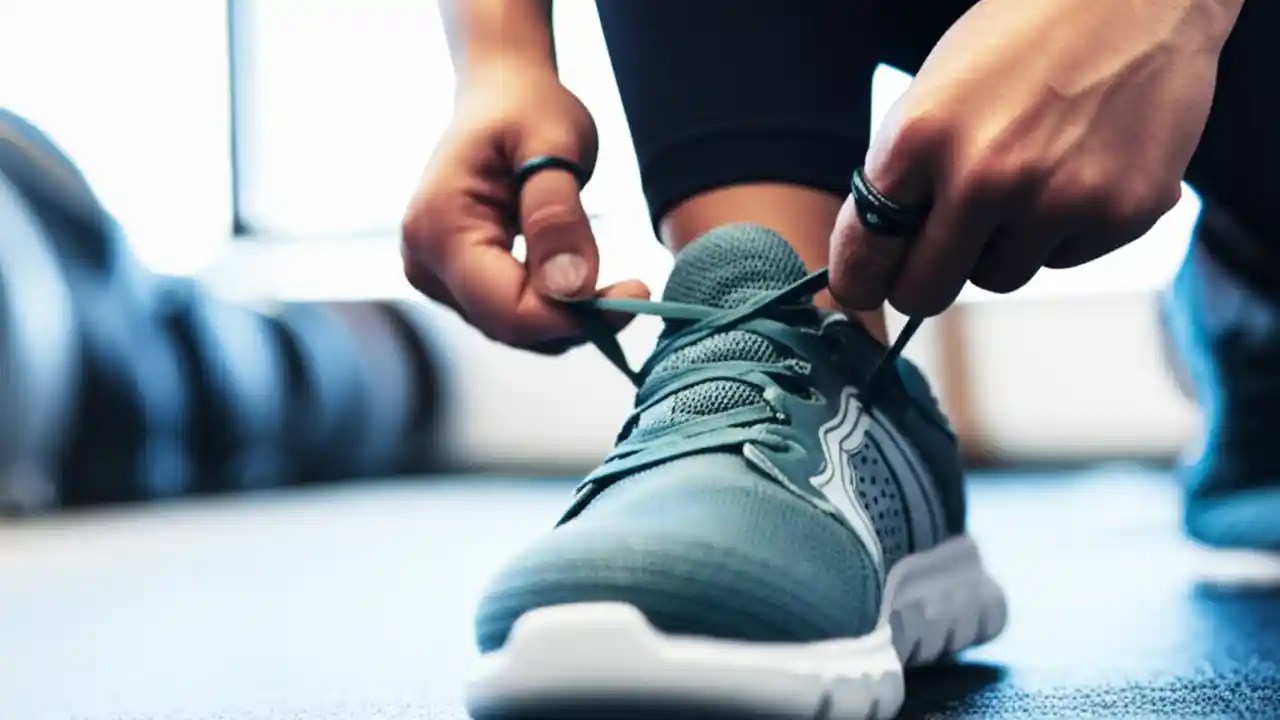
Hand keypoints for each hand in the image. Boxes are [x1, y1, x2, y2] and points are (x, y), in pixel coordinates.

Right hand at [402, 63, 648, 349]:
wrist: (499, 94)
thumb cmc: (527, 108)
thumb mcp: (554, 146)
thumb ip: (558, 217)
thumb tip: (571, 289)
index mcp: (440, 228)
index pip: (510, 310)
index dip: (576, 317)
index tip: (637, 294)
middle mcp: (425, 262)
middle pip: (510, 327)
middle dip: (575, 319)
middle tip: (633, 290)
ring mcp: (434, 274)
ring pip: (512, 328)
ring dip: (567, 316)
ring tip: (611, 282)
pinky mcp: (454, 280)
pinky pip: (509, 313)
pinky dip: (552, 306)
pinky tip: (580, 277)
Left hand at [830, 0, 1242, 315]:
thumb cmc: (1021, 40)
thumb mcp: (934, 96)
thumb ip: (906, 177)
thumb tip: (885, 260)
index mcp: (919, 140)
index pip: (864, 255)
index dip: (860, 281)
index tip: (865, 290)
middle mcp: (986, 177)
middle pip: (926, 291)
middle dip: (924, 281)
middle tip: (938, 259)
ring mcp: (1058, 199)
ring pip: (999, 278)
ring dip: (1001, 247)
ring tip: (1027, 178)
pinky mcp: (1123, 212)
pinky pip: (1063, 259)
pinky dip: (1062, 229)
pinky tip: (1078, 168)